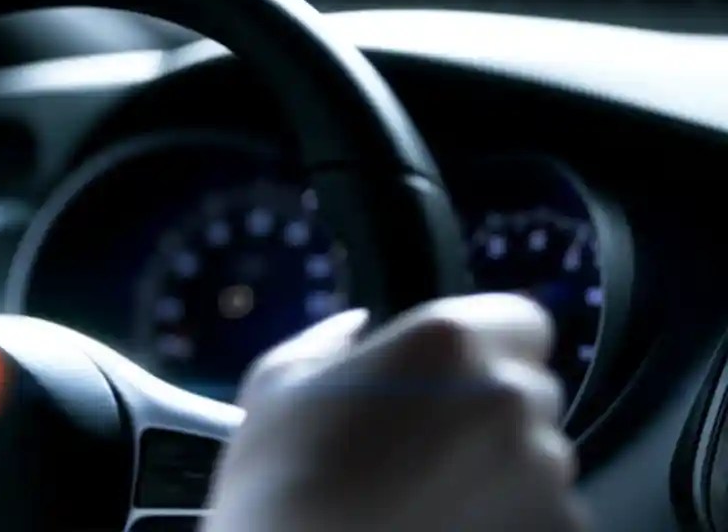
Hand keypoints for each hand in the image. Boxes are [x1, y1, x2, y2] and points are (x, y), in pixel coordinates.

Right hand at [204, 293, 585, 531]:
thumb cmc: (279, 477)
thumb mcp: (278, 383)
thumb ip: (328, 342)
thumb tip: (356, 327)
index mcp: (448, 339)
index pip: (523, 322)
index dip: (491, 349)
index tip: (454, 378)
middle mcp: (508, 395)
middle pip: (530, 392)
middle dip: (492, 413)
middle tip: (429, 446)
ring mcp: (542, 471)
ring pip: (540, 459)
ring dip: (503, 470)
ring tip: (431, 497)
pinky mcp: (554, 530)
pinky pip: (543, 515)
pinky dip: (510, 521)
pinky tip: (446, 527)